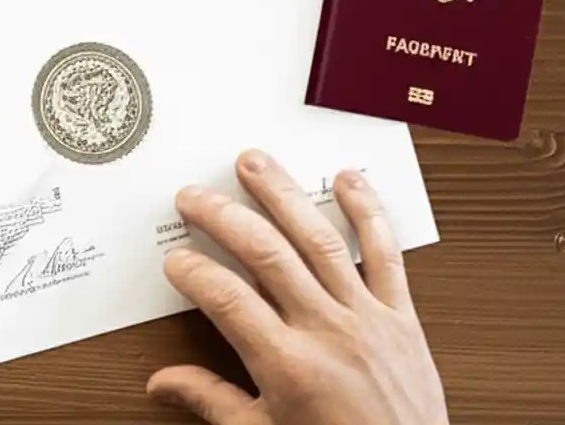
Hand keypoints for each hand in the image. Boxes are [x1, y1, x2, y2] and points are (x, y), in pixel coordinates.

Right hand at [149, 150, 448, 424]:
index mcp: (289, 367)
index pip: (228, 299)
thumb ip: (212, 401)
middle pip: (267, 255)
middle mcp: (329, 333)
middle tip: (193, 196)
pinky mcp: (402, 316)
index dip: (195, 272)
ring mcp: (368, 318)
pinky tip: (347, 181)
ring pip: (319, 240)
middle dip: (224, 217)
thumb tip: (162, 383)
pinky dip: (368, 213)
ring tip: (254, 163)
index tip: (175, 259)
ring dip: (283, 195)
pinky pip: (386, 254)